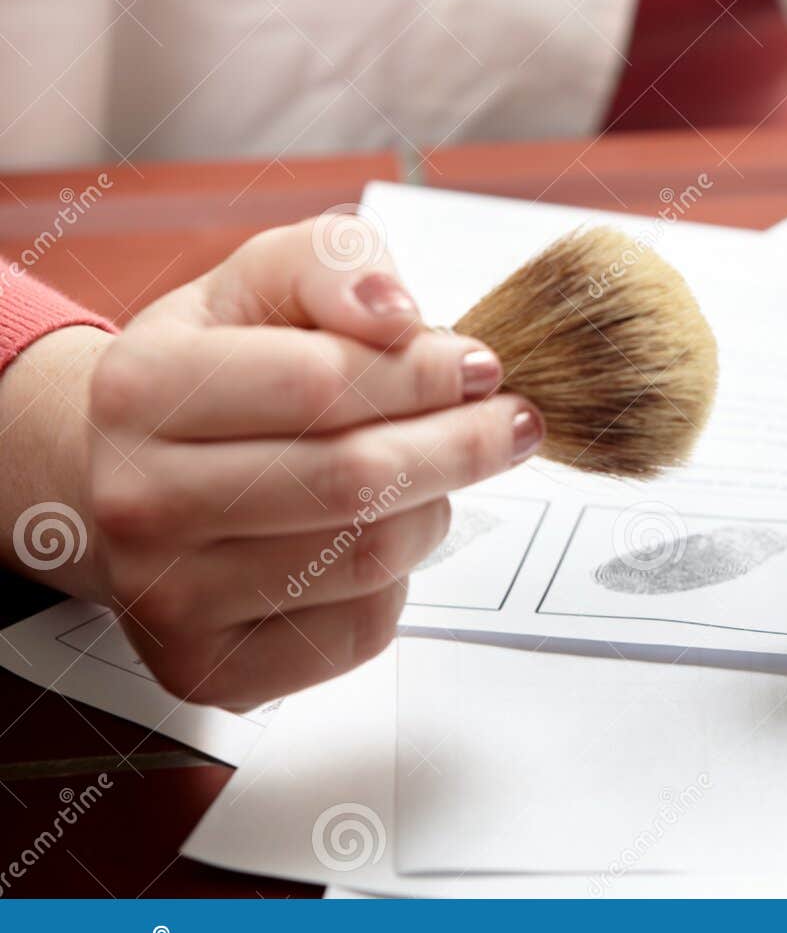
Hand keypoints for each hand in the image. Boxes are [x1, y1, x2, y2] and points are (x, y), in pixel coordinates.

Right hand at [26, 220, 538, 707]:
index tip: (481, 366)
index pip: (320, 384)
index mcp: (141, 390)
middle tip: (511, 423)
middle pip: (355, 481)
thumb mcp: (265, 279)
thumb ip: (336, 262)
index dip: (424, 374)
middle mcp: (138, 502)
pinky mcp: (213, 670)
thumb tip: (395, 312)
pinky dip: (398, 580)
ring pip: (369, 558)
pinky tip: (378, 534)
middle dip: (460, 446)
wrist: (129, 475)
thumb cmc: (213, 373)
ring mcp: (168, 598)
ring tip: (432, 471)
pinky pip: (359, 630)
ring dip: (433, 508)